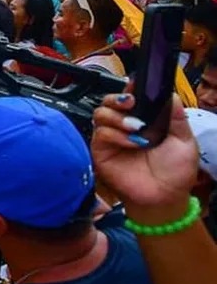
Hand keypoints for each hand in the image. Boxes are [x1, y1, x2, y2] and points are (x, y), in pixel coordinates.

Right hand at [91, 93, 198, 222]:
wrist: (165, 197)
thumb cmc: (176, 172)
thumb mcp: (184, 140)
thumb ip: (176, 116)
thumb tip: (168, 93)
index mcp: (143, 120)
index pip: (130, 97)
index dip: (130, 88)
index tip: (136, 86)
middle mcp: (123, 126)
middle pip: (109, 101)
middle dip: (118, 98)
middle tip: (131, 103)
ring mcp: (111, 138)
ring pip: (100, 113)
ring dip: (118, 117)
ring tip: (135, 128)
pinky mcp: (101, 151)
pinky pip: (100, 133)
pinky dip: (116, 135)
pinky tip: (131, 143)